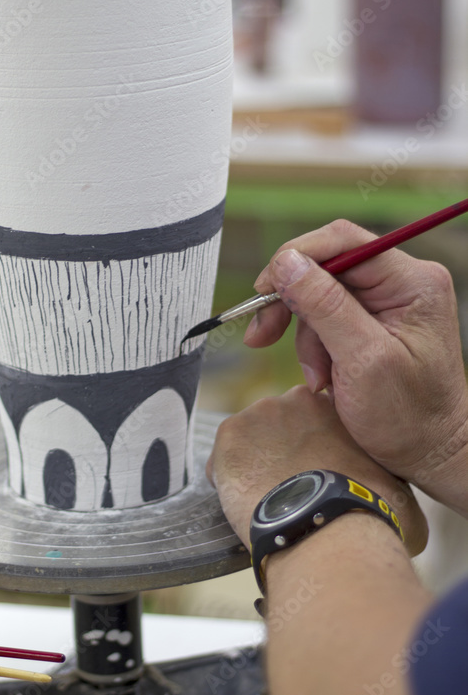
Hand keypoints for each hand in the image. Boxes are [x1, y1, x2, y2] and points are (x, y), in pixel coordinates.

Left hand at [206, 386, 427, 555]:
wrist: (329, 531)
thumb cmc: (371, 514)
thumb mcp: (399, 490)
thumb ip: (385, 477)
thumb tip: (390, 494)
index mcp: (335, 406)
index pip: (313, 420)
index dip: (311, 450)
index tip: (313, 474)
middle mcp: (295, 399)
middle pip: (279, 426)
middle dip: (282, 453)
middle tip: (289, 490)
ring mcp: (259, 415)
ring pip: (250, 442)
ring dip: (255, 466)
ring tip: (268, 502)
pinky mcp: (229, 436)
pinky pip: (222, 460)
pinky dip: (229, 482)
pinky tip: (248, 505)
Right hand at [244, 219, 467, 512]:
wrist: (432, 453)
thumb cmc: (411, 418)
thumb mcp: (362, 362)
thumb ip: (325, 307)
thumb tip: (286, 263)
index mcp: (412, 281)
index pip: (342, 241)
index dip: (295, 258)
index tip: (264, 289)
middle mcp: (403, 282)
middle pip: (326, 266)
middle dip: (293, 304)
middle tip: (262, 334)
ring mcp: (390, 301)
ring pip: (321, 294)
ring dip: (306, 337)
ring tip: (318, 377)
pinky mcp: (376, 321)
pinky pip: (328, 317)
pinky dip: (315, 347)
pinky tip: (324, 376)